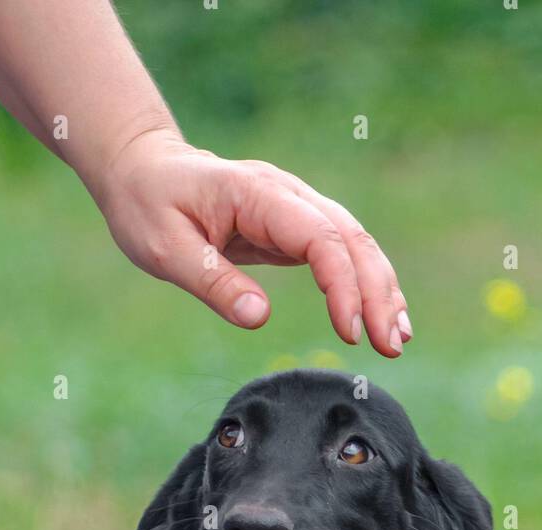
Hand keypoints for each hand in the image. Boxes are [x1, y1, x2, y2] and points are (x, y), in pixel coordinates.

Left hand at [93, 129, 410, 355]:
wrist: (143, 171)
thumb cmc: (148, 205)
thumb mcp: (165, 248)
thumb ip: (213, 281)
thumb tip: (257, 317)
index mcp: (258, 194)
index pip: (320, 236)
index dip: (343, 284)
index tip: (351, 331)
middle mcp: (287, 195)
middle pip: (352, 239)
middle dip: (378, 293)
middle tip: (391, 346)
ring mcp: (296, 208)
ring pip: (356, 244)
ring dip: (382, 290)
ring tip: (398, 339)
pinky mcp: (296, 227)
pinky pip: (342, 253)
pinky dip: (366, 285)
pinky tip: (381, 317)